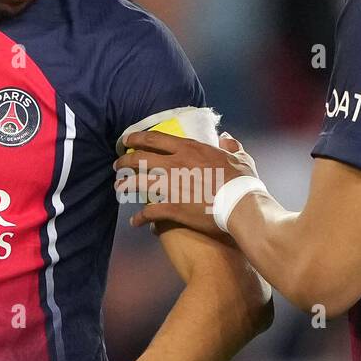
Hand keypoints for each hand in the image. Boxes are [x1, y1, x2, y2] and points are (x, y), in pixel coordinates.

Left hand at [114, 130, 258, 234]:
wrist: (243, 206)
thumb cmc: (243, 182)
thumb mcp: (240, 158)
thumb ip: (231, 146)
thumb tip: (226, 138)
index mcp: (189, 149)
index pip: (155, 139)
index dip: (137, 139)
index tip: (127, 140)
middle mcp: (175, 164)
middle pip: (140, 159)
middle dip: (125, 161)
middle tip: (117, 164)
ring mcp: (171, 186)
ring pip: (137, 183)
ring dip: (125, 185)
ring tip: (119, 188)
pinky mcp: (171, 208)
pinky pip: (148, 212)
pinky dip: (139, 217)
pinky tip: (134, 221)